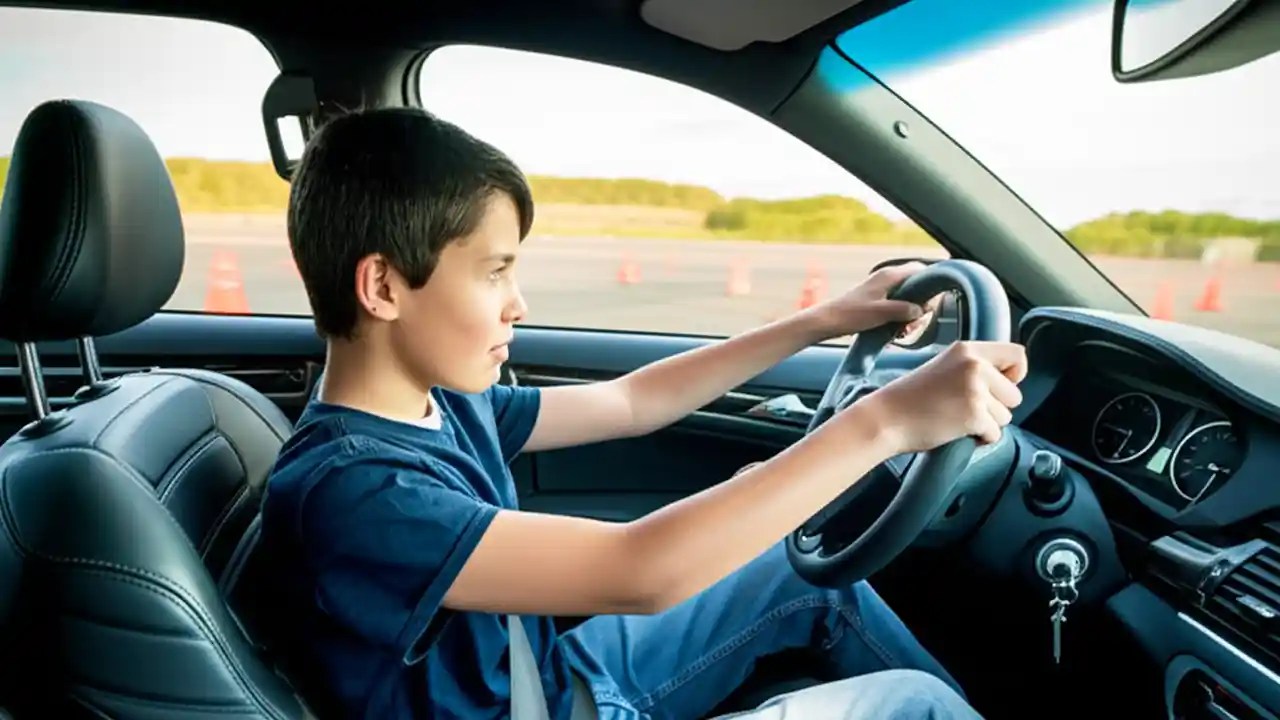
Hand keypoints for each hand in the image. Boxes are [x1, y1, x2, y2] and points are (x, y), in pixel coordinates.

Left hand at [803, 262, 941, 340]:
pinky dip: (901, 318)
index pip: (921, 270)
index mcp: (890, 276)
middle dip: (921, 306)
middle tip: (915, 323)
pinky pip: (898, 307)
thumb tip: (922, 310)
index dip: (931, 285)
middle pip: (918, 287)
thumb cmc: (851, 314)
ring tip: (905, 330)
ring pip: (909, 300)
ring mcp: (883, 290)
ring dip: (911, 316)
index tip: (930, 304)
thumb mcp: (881, 313)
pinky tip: (897, 332)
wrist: (827, 321)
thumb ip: (905, 309)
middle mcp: (888, 279)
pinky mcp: (878, 302)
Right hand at [855, 341, 1027, 453]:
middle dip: (996, 407)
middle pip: (1014, 394)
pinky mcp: (974, 416)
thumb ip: (974, 368)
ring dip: (987, 424)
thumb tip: (1007, 382)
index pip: (1017, 355)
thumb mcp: (944, 367)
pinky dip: (980, 439)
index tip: (998, 386)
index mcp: (968, 350)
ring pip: (1006, 416)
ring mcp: (975, 391)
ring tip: (957, 419)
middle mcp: (975, 366)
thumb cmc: (911, 398)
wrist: (886, 418)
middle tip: (965, 408)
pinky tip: (956, 432)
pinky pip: (995, 434)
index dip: (1014, 374)